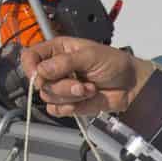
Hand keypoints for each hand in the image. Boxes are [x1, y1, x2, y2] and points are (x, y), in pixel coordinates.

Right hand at [20, 36, 152, 115]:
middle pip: (39, 82)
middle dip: (62, 86)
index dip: (30, 67)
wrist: (131, 85)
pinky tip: (84, 101)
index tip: (39, 76)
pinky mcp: (69, 103)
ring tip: (90, 89)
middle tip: (82, 84)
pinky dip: (69, 108)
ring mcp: (62, 87)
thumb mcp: (90, 56)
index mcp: (58, 50)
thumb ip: (65, 62)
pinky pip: (56, 110)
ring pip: (49, 97)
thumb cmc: (114, 63)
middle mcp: (56, 68)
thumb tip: (41, 71)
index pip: (30, 57)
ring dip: (71, 96)